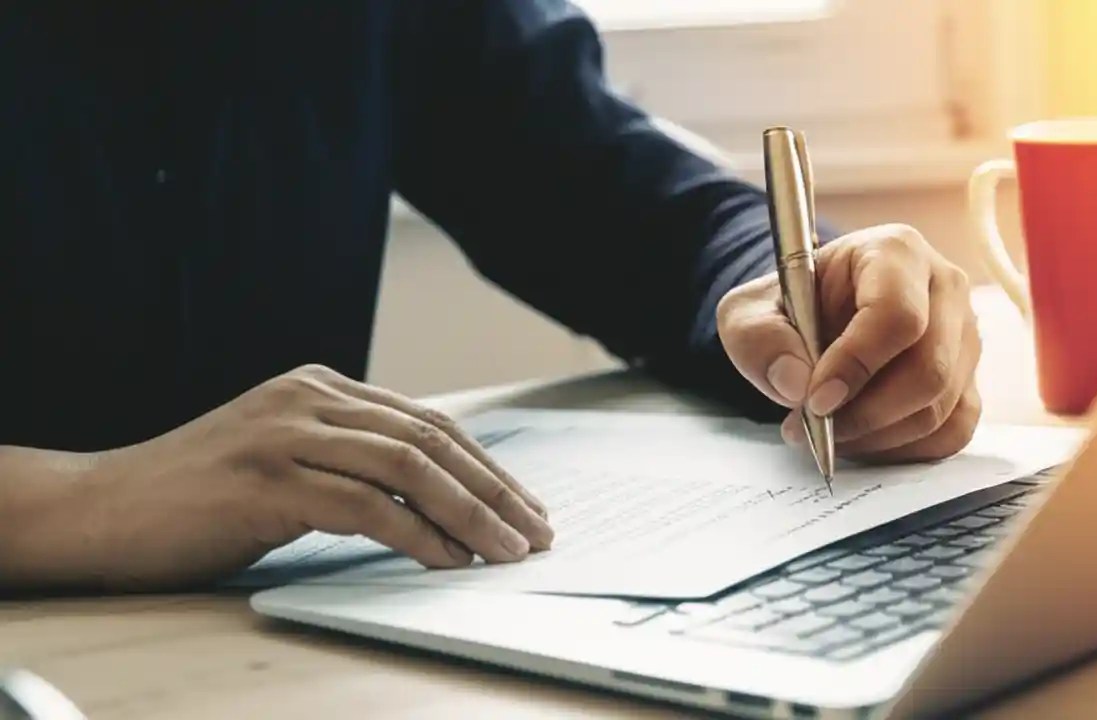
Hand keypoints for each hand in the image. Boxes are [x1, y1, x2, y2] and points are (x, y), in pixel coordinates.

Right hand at [1, 365, 551, 591]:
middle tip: (535, 532)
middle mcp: (308, 398)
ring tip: (506, 552)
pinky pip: (363, 506)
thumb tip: (436, 501)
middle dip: (494, 489)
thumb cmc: (200, 496)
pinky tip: (446, 561)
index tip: (525, 506)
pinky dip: (417, 535)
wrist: (103, 509)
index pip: (428, 421)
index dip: (487, 465)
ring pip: (406, 466)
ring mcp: (285, 434)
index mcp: (320, 387)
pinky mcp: (264, 480)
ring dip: (469, 513)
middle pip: (430, 438)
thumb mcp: (285, 459)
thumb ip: (347, 460)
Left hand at [717, 224, 981, 462]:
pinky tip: (861, 438)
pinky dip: (902, 449)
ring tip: (826, 432)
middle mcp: (944, 287)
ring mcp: (965, 336)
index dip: (856, 364)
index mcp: (895, 251)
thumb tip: (796, 385)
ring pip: (939, 408)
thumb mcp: (749, 312)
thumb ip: (759, 340)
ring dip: (876, 435)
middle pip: (929, 368)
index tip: (814, 400)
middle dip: (865, 413)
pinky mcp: (969, 379)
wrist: (816, 315)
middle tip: (814, 426)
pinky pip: (951, 431)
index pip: (895, 314)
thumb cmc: (791, 306)